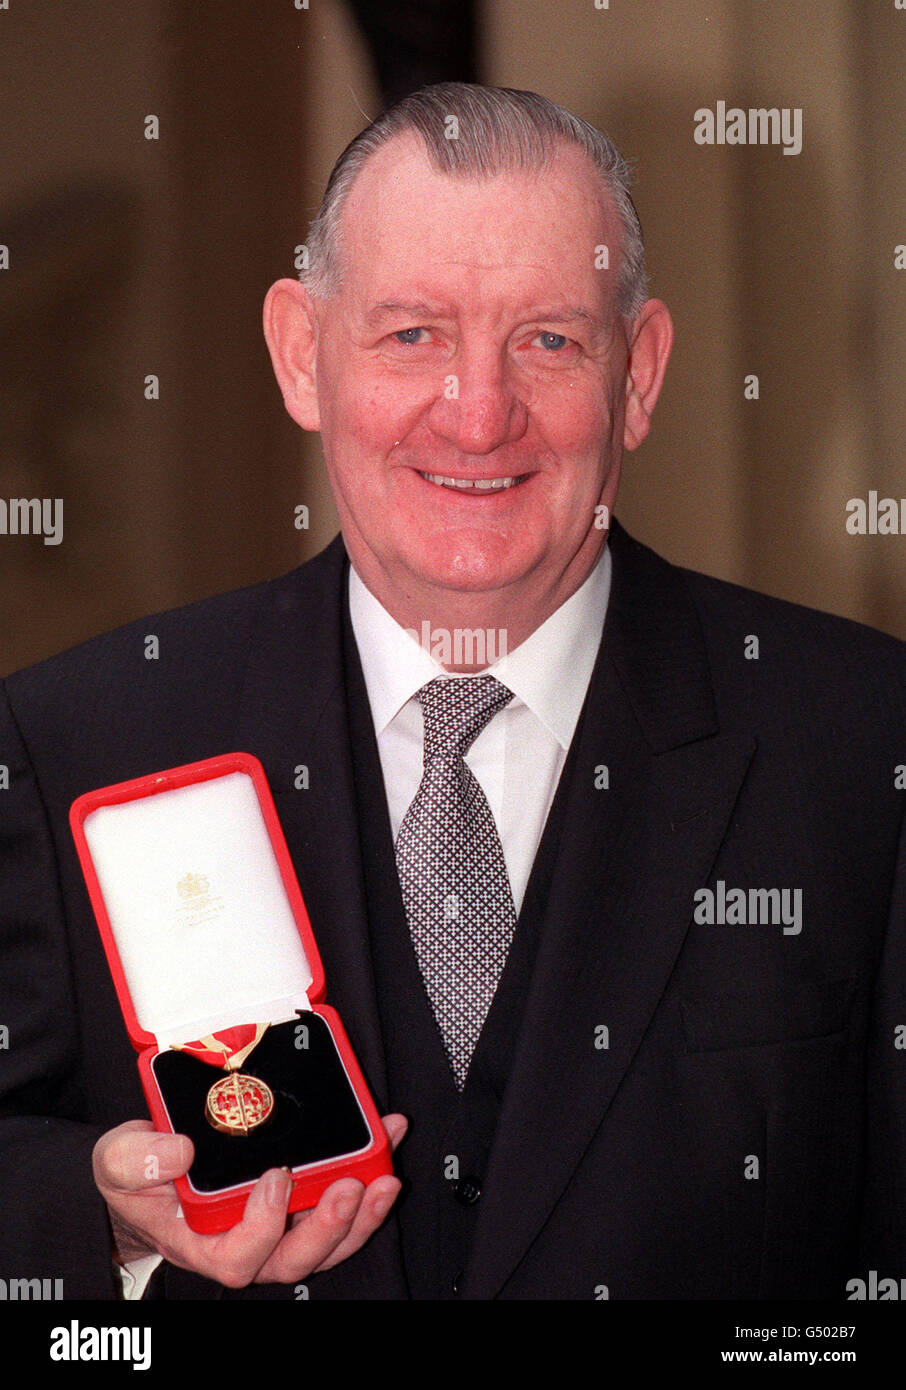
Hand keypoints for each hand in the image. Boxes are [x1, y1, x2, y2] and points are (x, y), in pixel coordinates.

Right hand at [93, 1114, 406, 1286]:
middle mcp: (249, 1242)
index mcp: (204, 1242)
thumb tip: (180, 1152)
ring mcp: (281, 1224)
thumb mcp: (121, 1160)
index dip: (264, 1227)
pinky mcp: (303, 1198)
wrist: (153, 1164)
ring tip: (383, 1175)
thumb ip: (139, 1158)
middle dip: (329, 1227)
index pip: (240, 1258)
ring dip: (363, 1212)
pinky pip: (344, 1198)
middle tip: (348, 1185)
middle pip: (297, 1258)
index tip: (275, 1179)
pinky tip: (387, 1136)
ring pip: (330, 1240)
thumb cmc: (139, 1172)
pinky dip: (370, 1168)